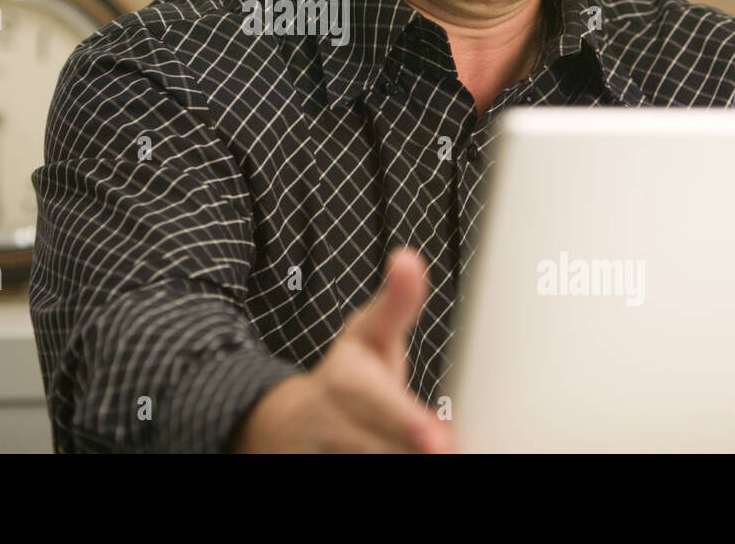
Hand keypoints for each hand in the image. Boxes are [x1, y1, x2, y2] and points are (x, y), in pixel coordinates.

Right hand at [230, 246, 452, 452]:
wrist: (285, 425)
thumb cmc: (347, 377)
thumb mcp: (367, 336)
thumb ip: (396, 304)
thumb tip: (408, 257)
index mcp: (344, 383)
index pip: (376, 403)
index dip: (405, 421)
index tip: (436, 436)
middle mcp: (331, 425)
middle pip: (380, 446)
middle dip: (413, 449)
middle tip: (448, 450)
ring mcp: (326, 456)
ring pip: (373, 463)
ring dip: (404, 460)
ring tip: (445, 454)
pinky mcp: (327, 473)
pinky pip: (361, 477)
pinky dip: (389, 468)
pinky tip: (414, 461)